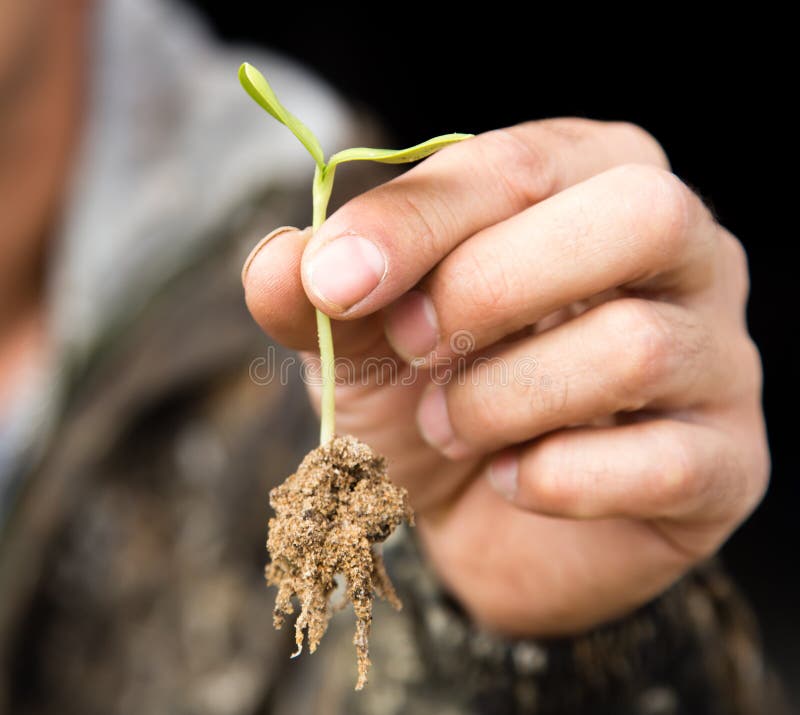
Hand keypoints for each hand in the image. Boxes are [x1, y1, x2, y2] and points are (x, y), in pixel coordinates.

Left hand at [242, 119, 768, 636]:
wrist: (478, 515)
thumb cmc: (428, 394)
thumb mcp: (358, 335)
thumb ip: (315, 290)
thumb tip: (282, 265)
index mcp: (592, 183)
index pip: (524, 163)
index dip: (420, 221)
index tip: (333, 282)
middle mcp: (684, 253)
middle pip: (638, 214)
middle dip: (490, 288)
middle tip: (410, 347)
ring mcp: (719, 357)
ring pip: (638, 344)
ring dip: (504, 398)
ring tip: (450, 425)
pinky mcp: (727, 462)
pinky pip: (664, 462)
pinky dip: (556, 480)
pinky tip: (514, 480)